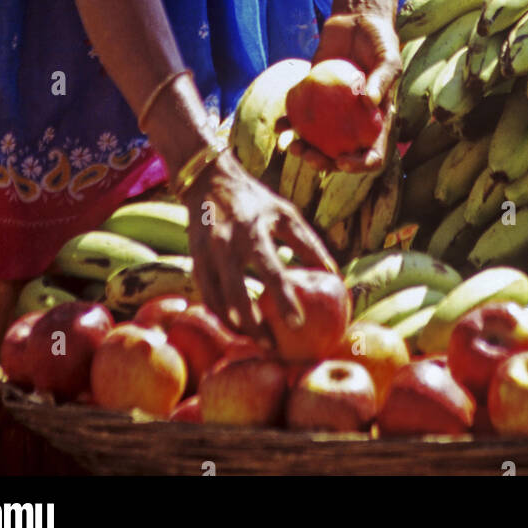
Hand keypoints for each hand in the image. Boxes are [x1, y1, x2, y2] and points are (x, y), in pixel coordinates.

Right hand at [183, 148, 337, 337]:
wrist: (208, 180)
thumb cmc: (256, 200)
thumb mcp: (286, 214)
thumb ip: (309, 243)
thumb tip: (333, 274)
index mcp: (253, 230)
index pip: (270, 270)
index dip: (284, 298)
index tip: (297, 323)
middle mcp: (226, 243)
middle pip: (237, 293)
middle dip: (253, 325)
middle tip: (272, 347)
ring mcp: (206, 252)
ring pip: (217, 299)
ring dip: (234, 325)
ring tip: (255, 342)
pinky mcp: (194, 258)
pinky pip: (206, 294)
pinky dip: (220, 313)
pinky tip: (235, 326)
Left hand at [290, 10, 400, 173]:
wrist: (357, 21)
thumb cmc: (380, 40)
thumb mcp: (389, 57)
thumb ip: (383, 78)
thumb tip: (371, 101)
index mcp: (376, 121)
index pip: (373, 153)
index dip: (360, 164)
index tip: (342, 161)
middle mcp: (355, 121)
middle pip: (341, 155)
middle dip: (323, 163)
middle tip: (308, 156)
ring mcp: (334, 111)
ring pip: (319, 141)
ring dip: (304, 149)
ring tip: (291, 146)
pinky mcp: (315, 95)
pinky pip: (302, 114)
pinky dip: (291, 122)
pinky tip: (280, 124)